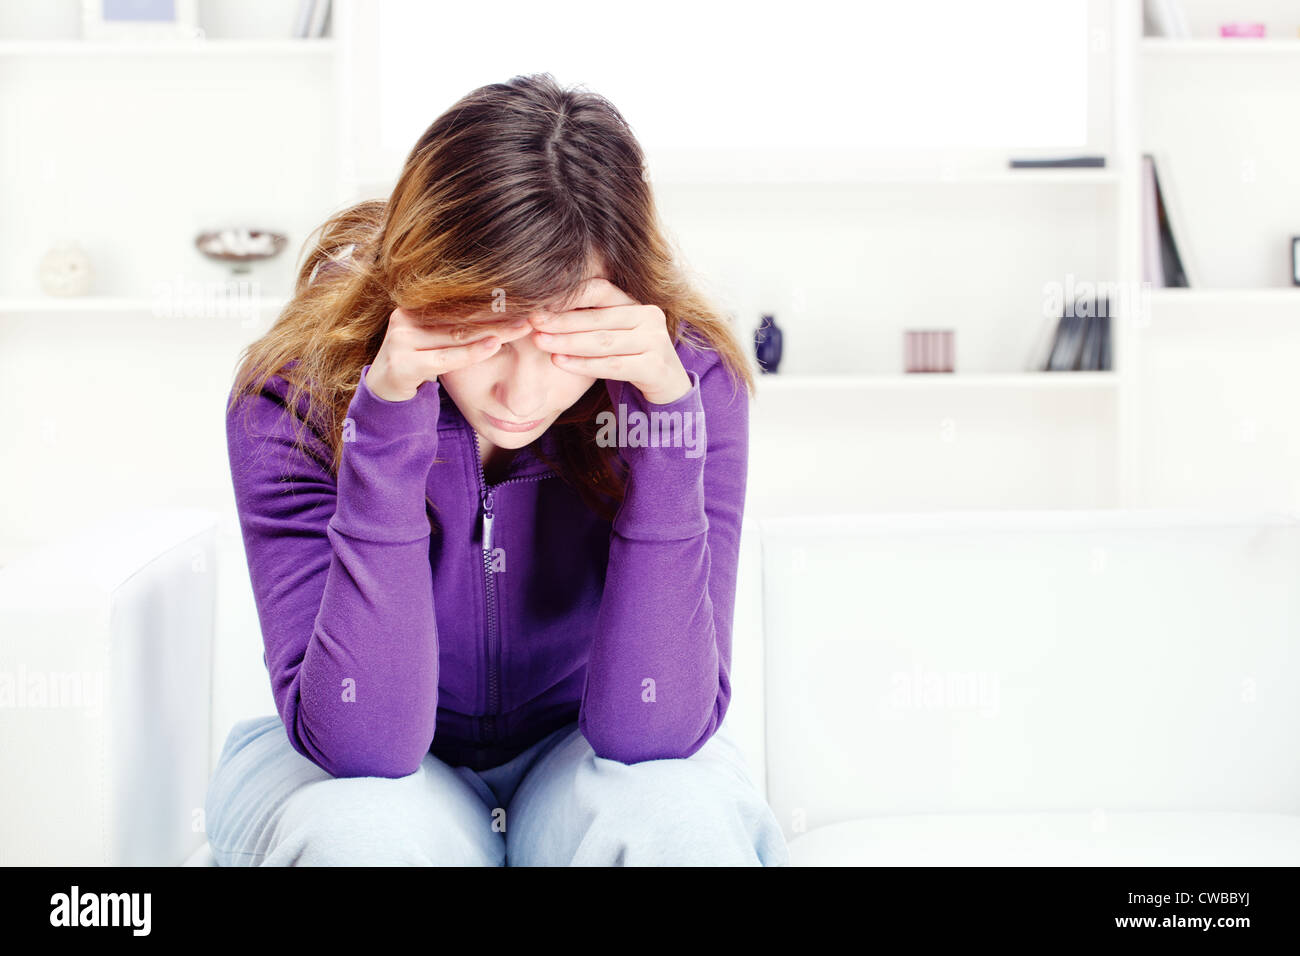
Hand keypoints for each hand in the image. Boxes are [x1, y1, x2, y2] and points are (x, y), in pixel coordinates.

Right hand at [366, 306, 533, 401]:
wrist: (383, 390)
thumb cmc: (417, 360)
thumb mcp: (433, 339)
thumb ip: (454, 324)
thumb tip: (498, 308)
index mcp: (413, 306)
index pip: (459, 302)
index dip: (490, 301)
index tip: (519, 297)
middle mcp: (404, 318)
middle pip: (460, 316)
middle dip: (497, 314)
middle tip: (530, 309)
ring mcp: (401, 340)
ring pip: (456, 335)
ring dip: (494, 331)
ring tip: (522, 326)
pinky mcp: (404, 364)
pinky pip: (446, 358)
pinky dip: (472, 352)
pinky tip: (495, 344)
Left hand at [527, 278, 691, 405]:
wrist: (669, 386)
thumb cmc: (633, 357)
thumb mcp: (618, 333)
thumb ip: (594, 319)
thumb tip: (547, 306)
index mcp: (638, 304)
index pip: (601, 290)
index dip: (571, 293)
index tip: (541, 300)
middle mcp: (649, 317)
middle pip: (598, 317)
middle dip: (561, 320)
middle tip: (533, 320)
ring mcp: (655, 342)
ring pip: (602, 342)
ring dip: (567, 341)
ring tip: (540, 341)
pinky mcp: (654, 367)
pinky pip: (612, 365)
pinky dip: (583, 364)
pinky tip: (559, 361)